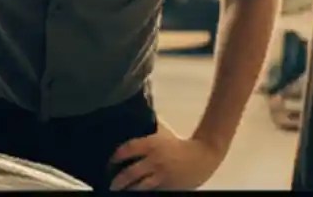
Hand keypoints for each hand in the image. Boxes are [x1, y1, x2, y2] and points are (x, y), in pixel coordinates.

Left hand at [109, 121, 225, 190]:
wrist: (201, 157)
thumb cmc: (178, 144)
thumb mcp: (162, 133)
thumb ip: (147, 130)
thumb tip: (132, 122)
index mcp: (151, 144)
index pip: (127, 150)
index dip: (115, 157)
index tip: (110, 162)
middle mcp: (154, 161)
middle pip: (129, 173)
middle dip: (117, 180)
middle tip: (111, 183)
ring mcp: (160, 176)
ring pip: (138, 187)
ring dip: (127, 189)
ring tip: (119, 191)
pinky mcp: (167, 188)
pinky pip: (150, 192)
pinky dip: (142, 192)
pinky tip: (135, 192)